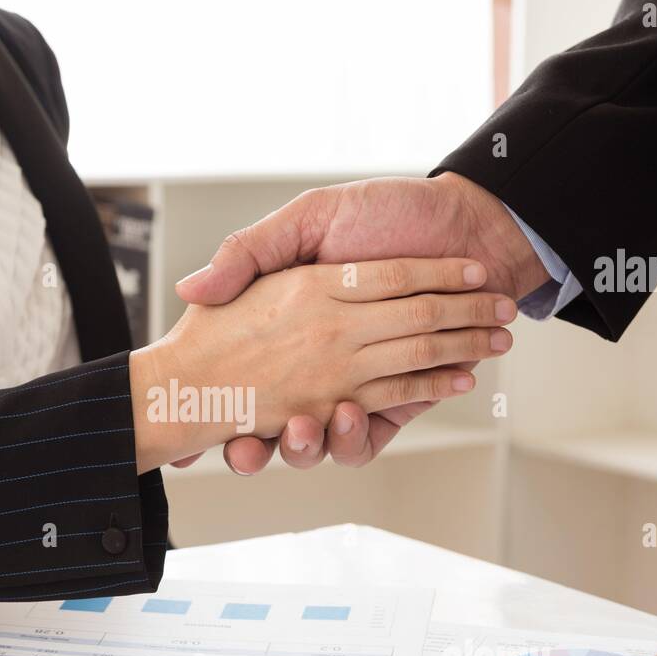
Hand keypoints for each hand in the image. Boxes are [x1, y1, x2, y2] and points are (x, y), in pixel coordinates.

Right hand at [173, 174, 547, 474]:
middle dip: (265, 442)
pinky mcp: (392, 403)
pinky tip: (358, 416)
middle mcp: (317, 358)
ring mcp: (354, 383)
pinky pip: (368, 439)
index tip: (202, 427)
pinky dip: (359, 437)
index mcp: (289, 320)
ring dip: (325, 437)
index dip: (214, 405)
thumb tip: (191, 288)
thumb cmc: (387, 213)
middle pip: (279, 419)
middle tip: (255, 442)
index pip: (241, 374)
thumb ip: (253, 249)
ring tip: (332, 416)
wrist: (465, 226)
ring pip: (326, 437)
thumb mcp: (308, 217)